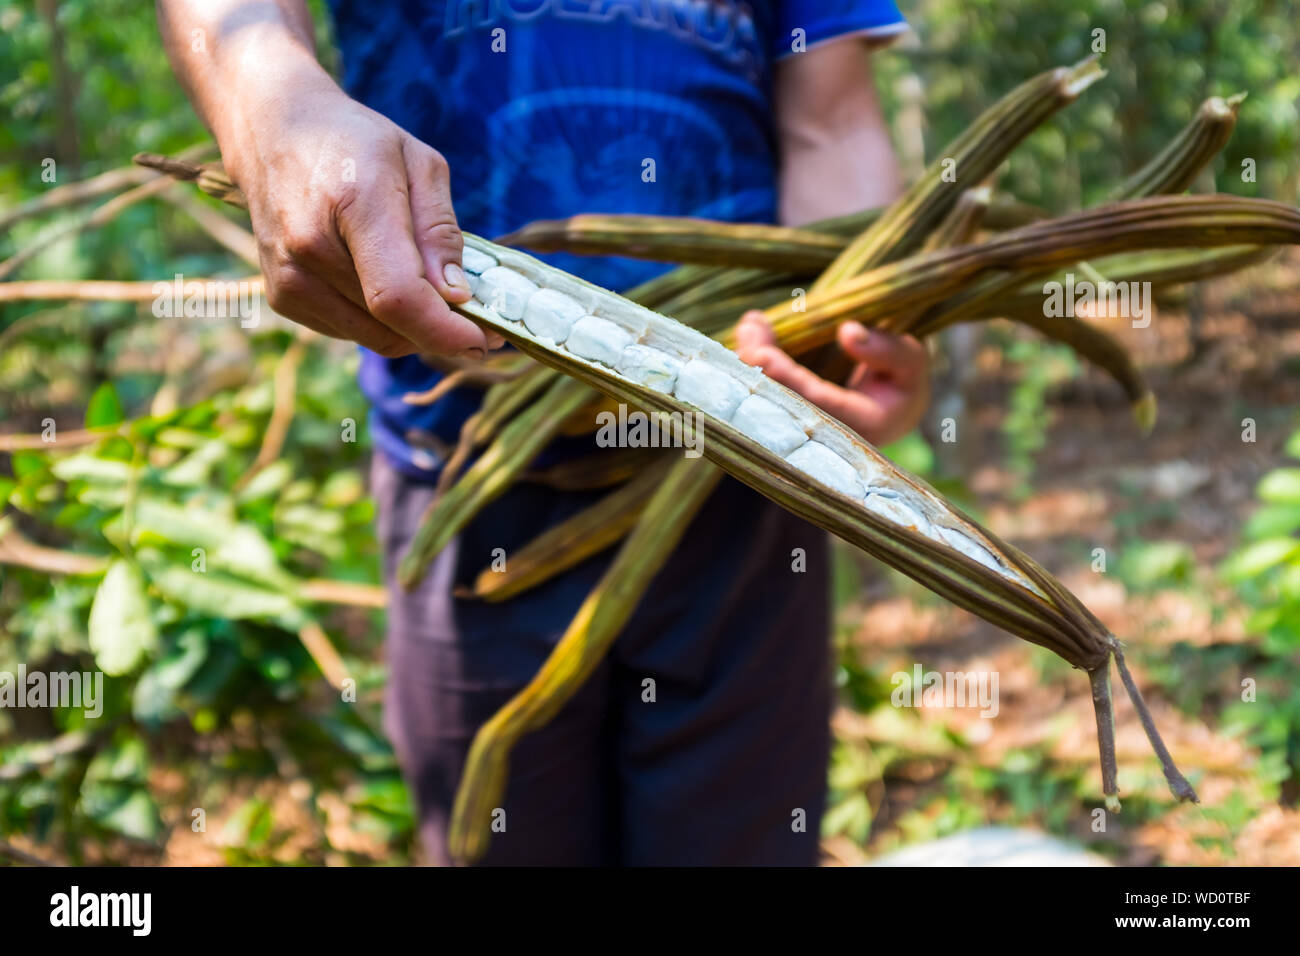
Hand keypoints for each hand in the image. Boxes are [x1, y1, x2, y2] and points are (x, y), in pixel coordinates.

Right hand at [219, 67, 497, 356]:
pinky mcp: (282, 297)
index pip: (398, 296)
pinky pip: (353, 332)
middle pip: (393, 324)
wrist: (269, 131)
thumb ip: (441, 231)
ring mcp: (289, 277)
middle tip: (478, 316)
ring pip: (377, 337)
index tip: (487, 341)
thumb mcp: (419, 163)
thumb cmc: (355, 142)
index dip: (446, 332)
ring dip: (413, 328)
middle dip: (444, 330)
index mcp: (354, 203)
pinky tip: (380, 278)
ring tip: (426, 286)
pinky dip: (381, 321)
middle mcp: (310, 246)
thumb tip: (457, 296)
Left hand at [734, 312, 929, 446]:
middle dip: (762, 367)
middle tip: (750, 330)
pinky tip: (751, 329)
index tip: (764, 355)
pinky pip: (769, 389)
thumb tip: (847, 333)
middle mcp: (830, 434)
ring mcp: (808, 426)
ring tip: (751, 324)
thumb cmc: (904, 382)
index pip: (818, 405)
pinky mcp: (793, 413)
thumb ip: (888, 350)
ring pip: (771, 397)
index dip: (788, 380)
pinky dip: (757, 360)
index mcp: (864, 425)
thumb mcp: (911, 363)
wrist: (892, 405)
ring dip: (753, 361)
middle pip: (786, 403)